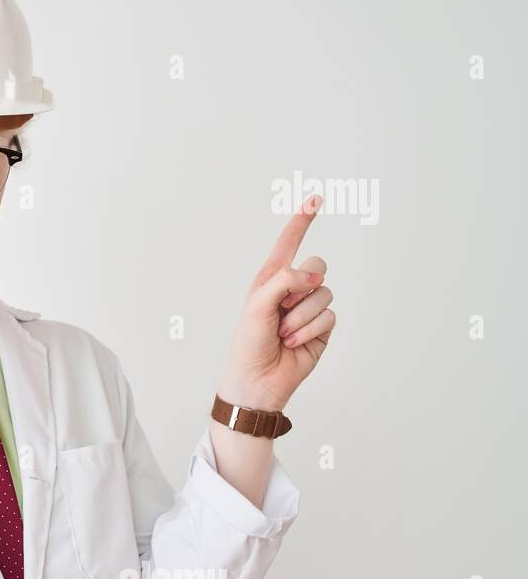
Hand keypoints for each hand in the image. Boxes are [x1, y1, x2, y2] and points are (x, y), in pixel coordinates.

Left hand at [216, 194, 336, 411]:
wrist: (258, 380)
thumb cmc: (249, 344)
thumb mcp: (257, 306)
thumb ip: (283, 281)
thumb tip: (316, 276)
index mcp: (271, 280)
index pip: (289, 244)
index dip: (302, 221)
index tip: (315, 198)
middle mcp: (292, 290)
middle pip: (317, 266)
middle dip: (301, 287)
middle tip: (281, 309)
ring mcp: (309, 309)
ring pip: (324, 293)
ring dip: (301, 315)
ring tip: (282, 332)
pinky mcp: (323, 328)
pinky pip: (330, 315)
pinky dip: (310, 329)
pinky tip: (294, 342)